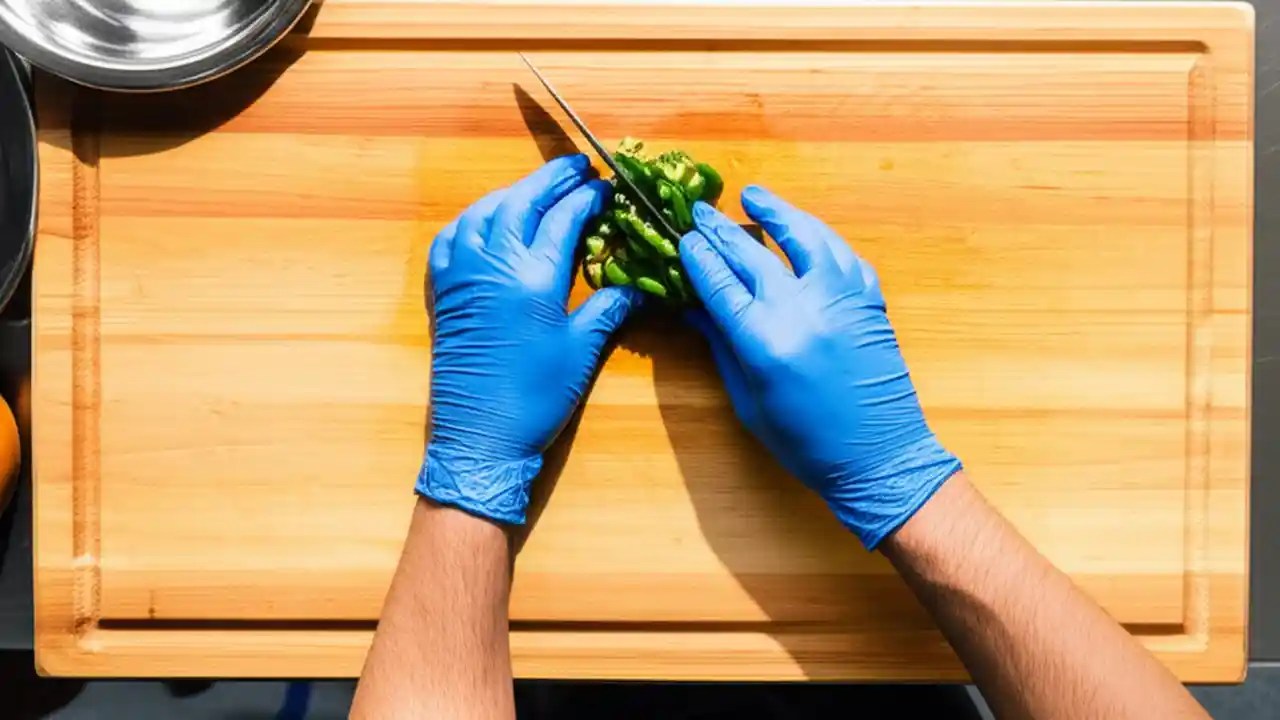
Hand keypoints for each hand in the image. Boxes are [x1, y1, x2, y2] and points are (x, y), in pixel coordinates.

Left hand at [421, 156, 643, 524]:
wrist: (479, 438)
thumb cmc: (536, 397)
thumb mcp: (581, 351)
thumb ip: (607, 308)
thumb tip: (637, 285)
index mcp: (533, 278)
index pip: (563, 218)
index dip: (588, 196)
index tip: (607, 187)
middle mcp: (493, 266)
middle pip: (522, 202)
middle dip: (551, 180)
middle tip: (578, 167)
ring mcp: (462, 275)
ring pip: (484, 212)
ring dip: (513, 192)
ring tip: (538, 188)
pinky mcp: (443, 292)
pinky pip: (452, 238)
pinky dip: (472, 218)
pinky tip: (487, 219)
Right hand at [679, 186, 960, 548]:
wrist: (880, 457)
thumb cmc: (805, 442)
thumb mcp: (749, 402)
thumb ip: (722, 348)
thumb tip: (695, 308)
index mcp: (766, 343)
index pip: (721, 284)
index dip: (699, 257)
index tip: (684, 238)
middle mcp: (804, 312)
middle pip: (754, 255)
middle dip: (722, 229)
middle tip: (700, 209)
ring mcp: (842, 301)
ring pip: (806, 237)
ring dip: (778, 212)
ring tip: (754, 196)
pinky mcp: (870, 301)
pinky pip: (843, 256)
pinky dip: (820, 238)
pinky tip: (804, 231)